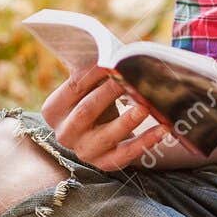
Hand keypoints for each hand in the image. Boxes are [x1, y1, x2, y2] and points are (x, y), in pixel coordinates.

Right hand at [41, 65, 169, 171]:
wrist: (98, 136)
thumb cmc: (94, 101)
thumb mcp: (86, 89)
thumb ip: (92, 73)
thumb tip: (111, 52)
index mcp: (53, 111)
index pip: (73, 88)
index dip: (92, 73)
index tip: (111, 60)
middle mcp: (64, 133)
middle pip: (87, 110)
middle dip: (109, 93)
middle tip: (129, 78)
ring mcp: (84, 151)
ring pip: (107, 135)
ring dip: (128, 119)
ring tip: (146, 105)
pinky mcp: (105, 164)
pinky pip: (127, 153)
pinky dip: (146, 141)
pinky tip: (163, 129)